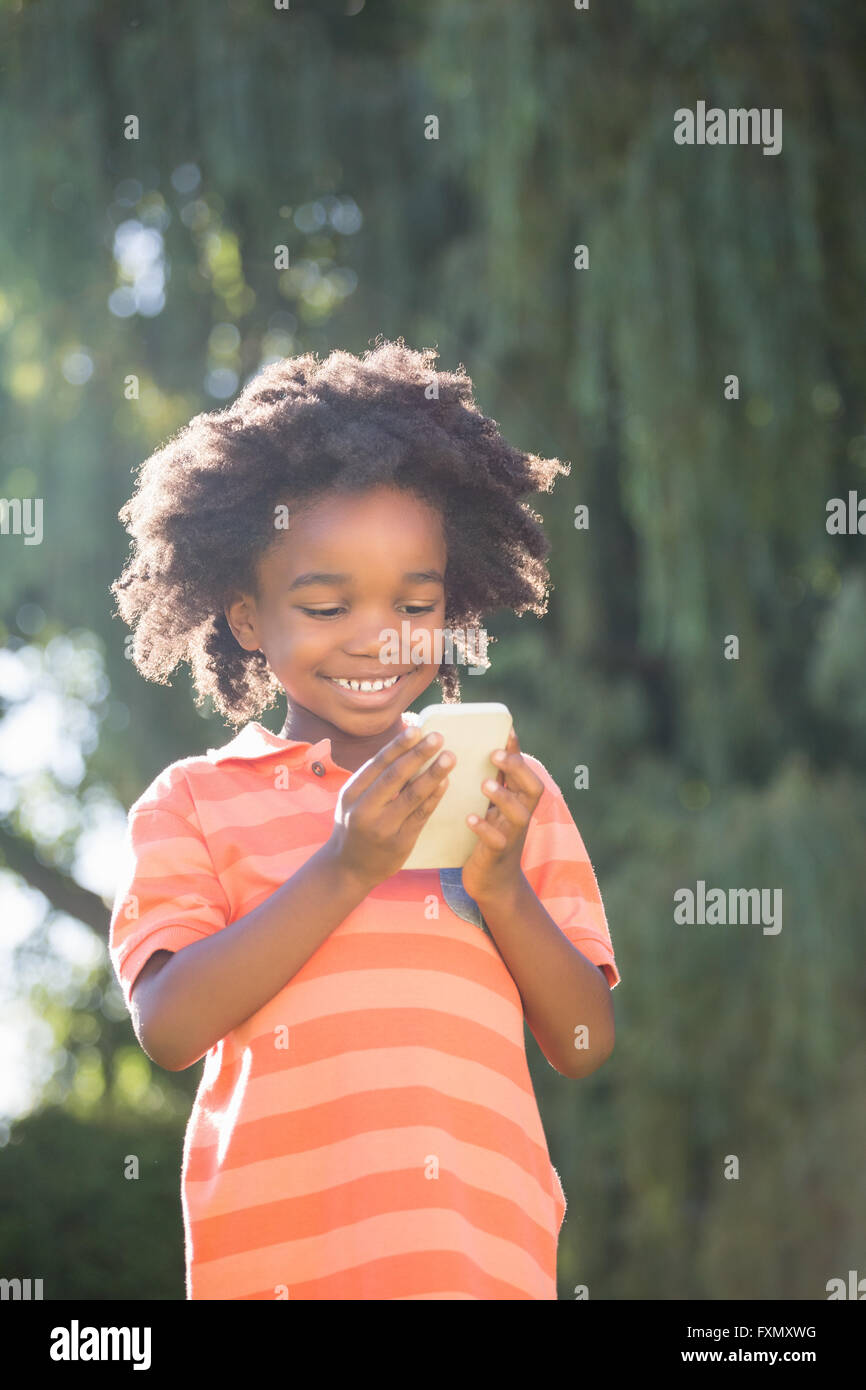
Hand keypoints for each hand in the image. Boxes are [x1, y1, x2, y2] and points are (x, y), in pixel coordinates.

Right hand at [326, 724, 453, 888]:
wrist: (348, 868)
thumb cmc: (354, 825)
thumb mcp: (353, 800)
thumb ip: (374, 778)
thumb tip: (405, 746)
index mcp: (351, 793)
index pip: (377, 764)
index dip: (398, 745)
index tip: (417, 729)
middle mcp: (364, 810)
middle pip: (395, 777)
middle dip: (418, 755)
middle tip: (438, 737)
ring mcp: (383, 828)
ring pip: (412, 796)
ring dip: (433, 774)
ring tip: (449, 757)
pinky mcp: (400, 842)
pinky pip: (421, 816)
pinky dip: (434, 798)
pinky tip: (445, 783)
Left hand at [460, 726, 543, 905]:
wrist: (492, 883)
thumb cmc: (487, 837)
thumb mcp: (491, 808)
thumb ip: (489, 784)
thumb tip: (470, 750)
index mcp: (517, 800)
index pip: (524, 771)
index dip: (517, 751)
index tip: (507, 730)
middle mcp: (520, 815)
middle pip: (532, 788)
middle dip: (517, 769)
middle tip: (496, 754)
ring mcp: (512, 836)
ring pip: (519, 814)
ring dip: (503, 797)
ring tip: (485, 784)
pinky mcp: (498, 854)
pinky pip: (497, 841)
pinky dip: (485, 829)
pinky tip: (471, 819)